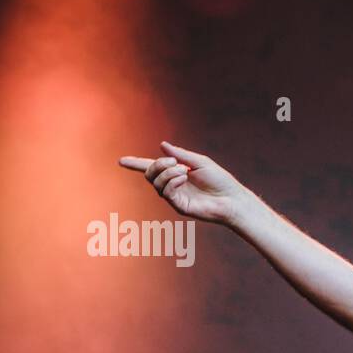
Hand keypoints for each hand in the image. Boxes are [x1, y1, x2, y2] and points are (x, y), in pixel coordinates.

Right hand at [118, 141, 250, 224]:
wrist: (232, 198)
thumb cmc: (220, 180)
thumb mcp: (200, 162)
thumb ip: (181, 155)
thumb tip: (163, 145)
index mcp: (176, 173)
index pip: (152, 168)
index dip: (136, 164)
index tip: (121, 161)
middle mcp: (173, 185)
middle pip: (150, 174)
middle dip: (157, 165)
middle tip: (174, 162)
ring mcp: (175, 197)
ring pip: (156, 183)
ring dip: (167, 172)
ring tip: (184, 171)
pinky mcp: (179, 206)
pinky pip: (165, 192)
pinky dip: (172, 181)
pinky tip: (184, 177)